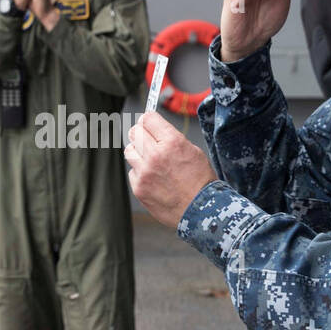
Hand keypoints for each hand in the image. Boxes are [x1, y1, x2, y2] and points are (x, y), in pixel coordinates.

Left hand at [124, 112, 217, 228]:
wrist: (200, 211)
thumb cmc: (201, 182)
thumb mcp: (193, 151)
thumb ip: (172, 139)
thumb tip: (156, 129)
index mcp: (172, 142)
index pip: (148, 118)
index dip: (149, 120)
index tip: (149, 123)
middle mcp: (155, 155)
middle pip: (134, 132)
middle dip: (141, 134)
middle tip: (148, 140)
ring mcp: (144, 172)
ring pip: (129, 151)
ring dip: (138, 153)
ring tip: (152, 162)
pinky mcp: (139, 187)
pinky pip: (132, 172)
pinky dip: (140, 173)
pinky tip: (154, 179)